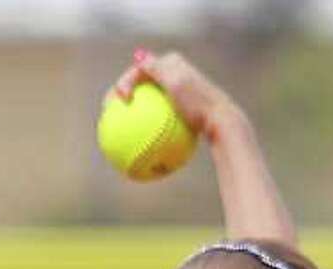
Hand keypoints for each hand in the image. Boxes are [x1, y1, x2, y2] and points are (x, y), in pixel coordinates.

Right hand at [108, 48, 240, 142]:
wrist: (224, 124)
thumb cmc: (200, 105)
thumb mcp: (176, 83)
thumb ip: (156, 69)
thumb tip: (138, 59)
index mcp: (171, 63)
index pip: (138, 70)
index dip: (123, 82)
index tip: (120, 99)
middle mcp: (174, 76)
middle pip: (140, 86)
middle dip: (120, 97)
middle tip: (108, 112)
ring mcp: (178, 95)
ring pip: (147, 104)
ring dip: (130, 115)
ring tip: (116, 128)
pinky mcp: (183, 112)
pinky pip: (158, 120)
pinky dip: (146, 130)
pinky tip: (137, 145)